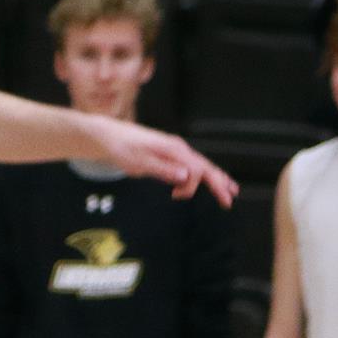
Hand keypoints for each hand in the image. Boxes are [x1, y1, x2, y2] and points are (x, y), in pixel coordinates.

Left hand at [90, 118, 237, 207]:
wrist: (108, 136)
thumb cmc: (121, 149)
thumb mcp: (139, 161)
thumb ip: (163, 169)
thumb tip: (187, 175)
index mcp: (173, 150)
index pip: (195, 170)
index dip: (191, 186)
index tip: (175, 196)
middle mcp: (178, 148)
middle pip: (205, 166)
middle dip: (219, 183)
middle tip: (229, 200)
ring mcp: (175, 150)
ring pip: (202, 165)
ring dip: (216, 178)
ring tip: (230, 190)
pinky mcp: (169, 154)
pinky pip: (192, 164)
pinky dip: (204, 174)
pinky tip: (209, 180)